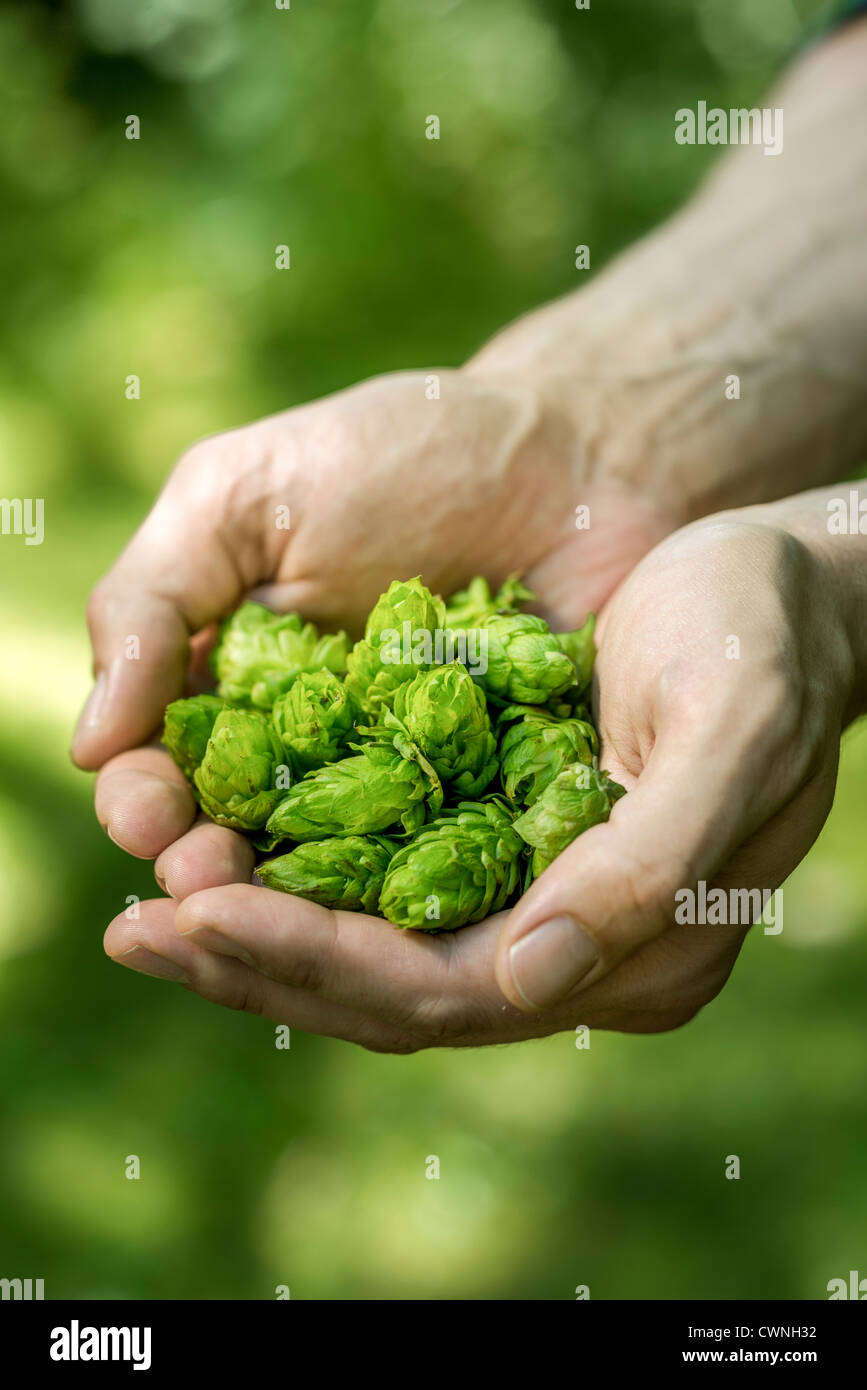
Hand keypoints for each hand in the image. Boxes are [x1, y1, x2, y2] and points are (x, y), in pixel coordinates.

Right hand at [74, 367, 677, 893]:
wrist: (577, 451)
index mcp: (232, 685)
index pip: (165, 766)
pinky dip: (416, 897)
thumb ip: (152, 599)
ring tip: (279, 917)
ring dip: (295, 907)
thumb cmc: (399, 453)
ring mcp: (403, 788)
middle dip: (208, 871)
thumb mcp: (242, 496)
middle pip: (238, 840)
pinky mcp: (494, 808)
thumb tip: (88, 742)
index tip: (146, 811)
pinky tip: (400, 916)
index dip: (143, 797)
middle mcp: (308, 754)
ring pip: (332, 875)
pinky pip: (445, 869)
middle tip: (206, 880)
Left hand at [103, 501, 857, 1046]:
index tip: (202, 908)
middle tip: (132, 934)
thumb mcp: (730, 730)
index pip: (452, 991)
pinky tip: (225, 855)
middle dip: (260, 965)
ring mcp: (542, 910)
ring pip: (378, 955)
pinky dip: (302, 882)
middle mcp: (583, 953)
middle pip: (393, 994)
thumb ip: (647, 866)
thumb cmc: (766, 641)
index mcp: (643, 950)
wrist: (785, 589)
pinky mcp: (509, 853)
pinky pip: (387, 894)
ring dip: (261, 940)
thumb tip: (525, 983)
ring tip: (147, 916)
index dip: (322, 960)